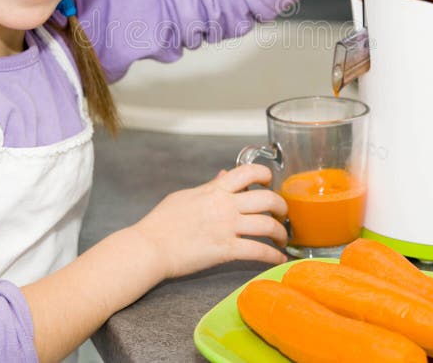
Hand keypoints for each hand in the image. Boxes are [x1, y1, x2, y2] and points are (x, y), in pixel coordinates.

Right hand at [132, 164, 287, 279]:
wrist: (149, 247)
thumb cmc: (161, 222)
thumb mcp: (186, 196)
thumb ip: (209, 186)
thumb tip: (224, 175)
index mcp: (215, 190)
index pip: (248, 172)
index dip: (265, 175)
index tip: (270, 182)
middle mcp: (225, 205)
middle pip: (267, 198)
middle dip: (281, 206)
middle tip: (282, 214)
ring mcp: (227, 228)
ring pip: (267, 225)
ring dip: (281, 233)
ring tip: (283, 239)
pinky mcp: (225, 250)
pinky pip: (258, 251)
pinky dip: (273, 257)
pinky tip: (278, 260)